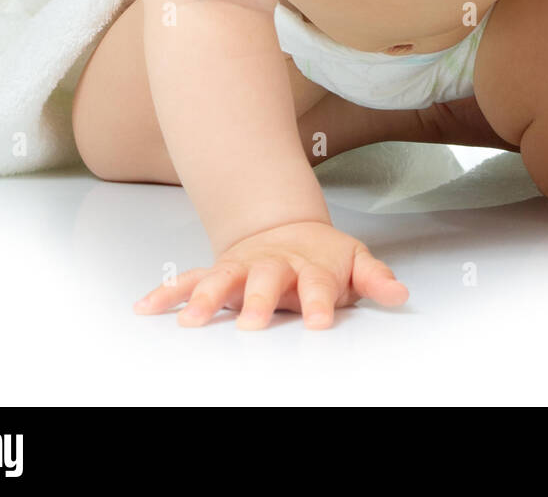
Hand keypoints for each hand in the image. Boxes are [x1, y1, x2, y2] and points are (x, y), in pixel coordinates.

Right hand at [133, 220, 408, 329]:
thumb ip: (375, 279)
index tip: (320, 322)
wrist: (284, 225)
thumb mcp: (354, 261)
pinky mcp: (218, 270)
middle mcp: (272, 266)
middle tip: (251, 322)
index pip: (318, 284)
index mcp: (308, 267)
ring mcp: (242, 266)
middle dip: (257, 300)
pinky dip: (168, 292)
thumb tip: (400, 294)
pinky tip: (147, 306)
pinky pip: (189, 280)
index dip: (321, 302)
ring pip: (221, 278)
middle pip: (265, 280)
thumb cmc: (321, 254)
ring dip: (205, 296)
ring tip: (190, 319)